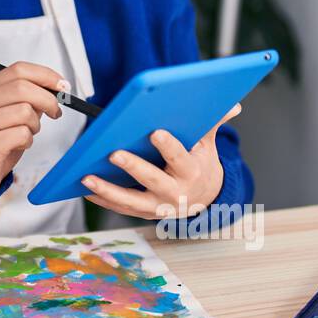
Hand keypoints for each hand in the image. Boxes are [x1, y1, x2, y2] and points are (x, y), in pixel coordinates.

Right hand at [0, 61, 64, 192]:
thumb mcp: (10, 116)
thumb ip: (28, 100)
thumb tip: (55, 89)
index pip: (18, 70)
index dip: (44, 75)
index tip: (61, 85)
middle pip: (22, 87)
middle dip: (48, 99)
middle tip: (55, 112)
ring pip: (25, 111)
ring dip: (35, 126)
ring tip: (27, 135)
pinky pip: (22, 134)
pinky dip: (27, 141)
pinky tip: (18, 146)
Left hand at [82, 103, 241, 218]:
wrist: (203, 198)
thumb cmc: (200, 164)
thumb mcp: (209, 144)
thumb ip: (213, 123)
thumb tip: (233, 105)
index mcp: (192, 172)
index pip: (180, 158)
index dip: (168, 146)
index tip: (155, 132)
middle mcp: (175, 193)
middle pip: (152, 180)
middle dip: (133, 167)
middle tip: (114, 154)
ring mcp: (157, 206)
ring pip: (130, 200)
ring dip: (108, 190)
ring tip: (87, 177)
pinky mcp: (143, 213)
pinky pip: (120, 208)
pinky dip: (102, 200)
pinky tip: (84, 189)